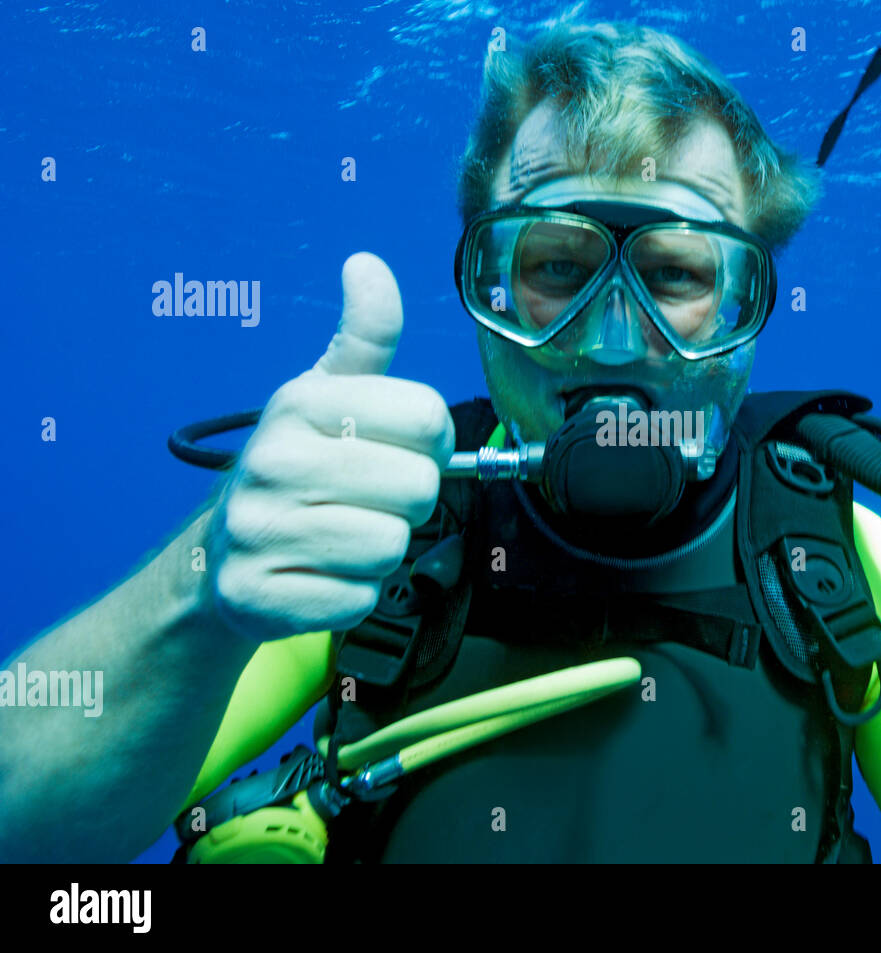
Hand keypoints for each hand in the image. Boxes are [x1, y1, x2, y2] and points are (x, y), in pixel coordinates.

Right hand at [205, 252, 453, 642]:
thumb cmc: (298, 465)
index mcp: (299, 403)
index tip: (398, 450)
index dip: (431, 443)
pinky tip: (318, 573)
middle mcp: (272, 461)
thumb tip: (367, 264)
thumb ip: (364, 336)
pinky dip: (352, 593)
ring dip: (380, 549)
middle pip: (419, 488)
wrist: (221, 554)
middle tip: (364, 500)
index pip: (427, 418)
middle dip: (406, 502)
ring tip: (338, 535)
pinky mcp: (257, 596)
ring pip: (392, 546)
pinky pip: (360, 598)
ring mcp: (259, 531)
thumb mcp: (326, 394)